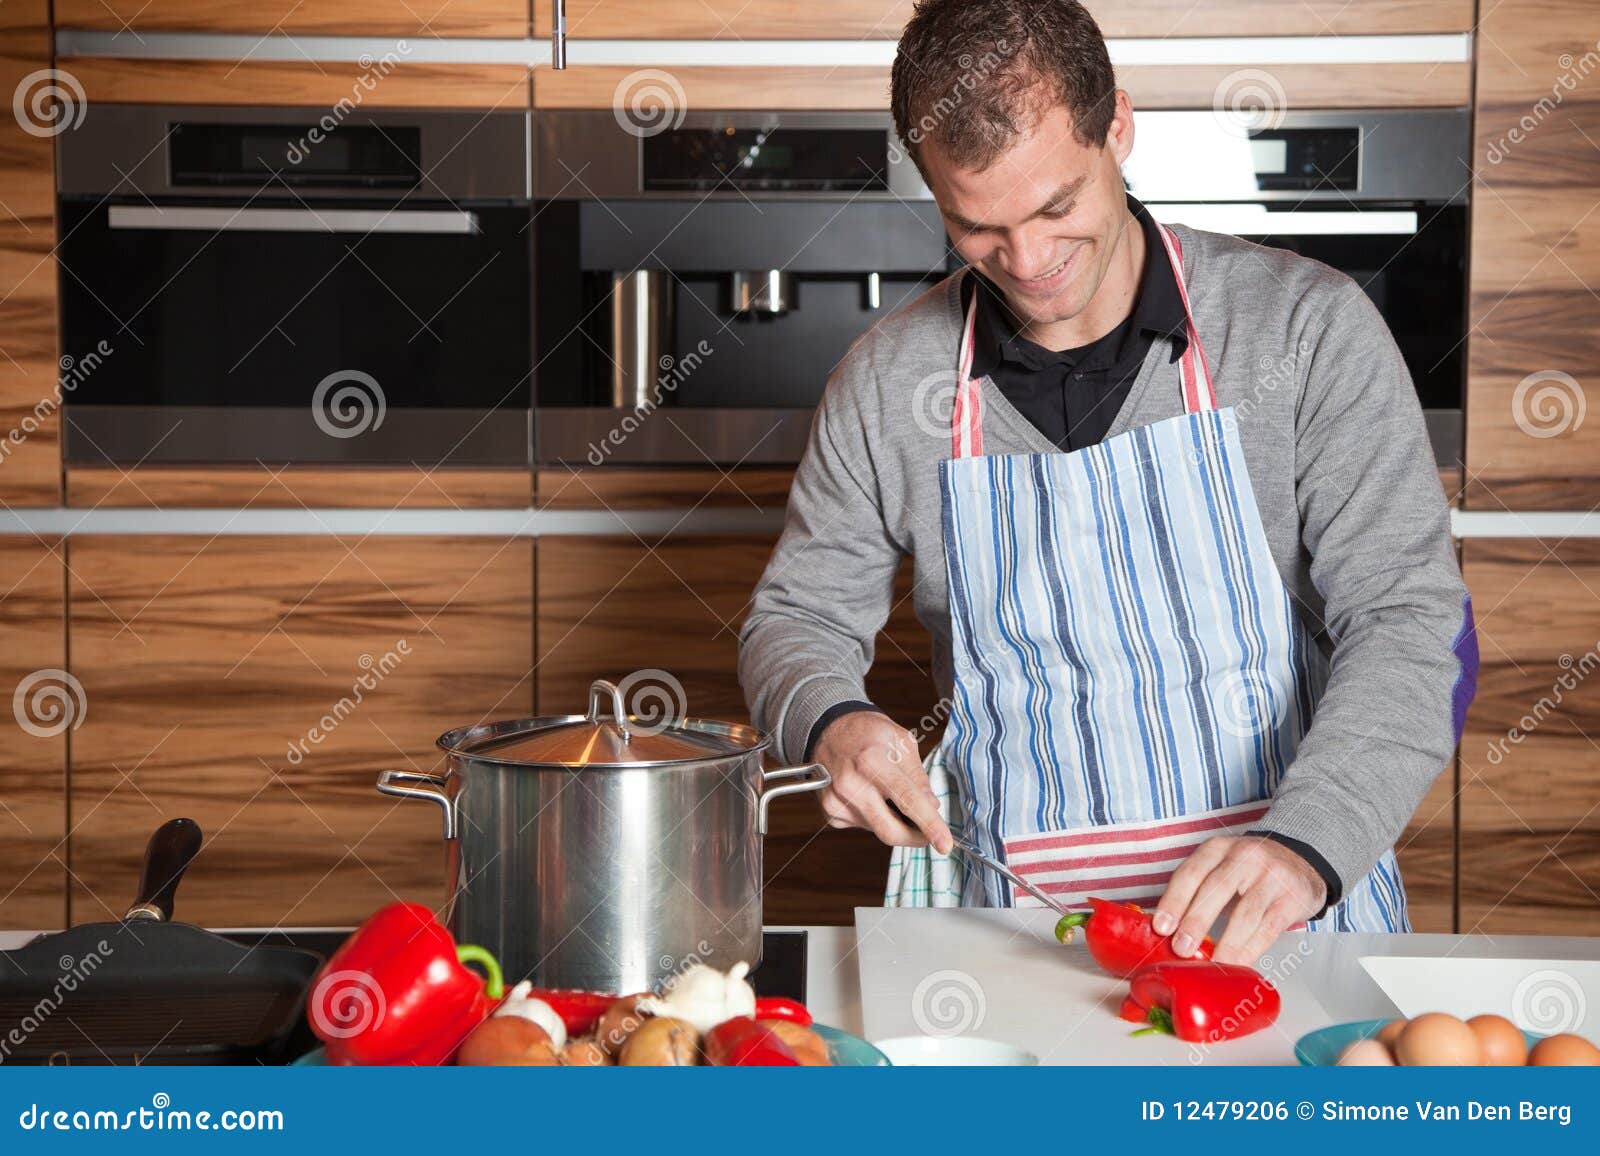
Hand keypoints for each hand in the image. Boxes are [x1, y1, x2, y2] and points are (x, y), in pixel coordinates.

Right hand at [812, 711, 952, 852]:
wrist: (829, 730)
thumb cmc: (868, 732)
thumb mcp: (902, 742)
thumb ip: (918, 777)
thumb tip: (931, 808)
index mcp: (871, 761)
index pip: (907, 800)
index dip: (929, 824)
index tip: (945, 844)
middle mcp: (850, 785)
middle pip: (890, 831)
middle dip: (916, 837)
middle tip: (930, 832)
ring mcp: (837, 802)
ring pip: (879, 830)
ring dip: (895, 821)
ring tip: (889, 794)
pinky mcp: (831, 813)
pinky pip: (865, 825)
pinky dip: (877, 816)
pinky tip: (870, 795)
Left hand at [1151, 836, 1325, 965]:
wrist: (1300, 860)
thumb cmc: (1249, 870)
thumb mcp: (1220, 867)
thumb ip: (1196, 891)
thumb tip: (1165, 928)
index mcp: (1218, 848)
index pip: (1191, 873)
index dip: (1174, 901)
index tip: (1162, 927)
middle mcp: (1244, 857)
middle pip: (1216, 889)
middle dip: (1196, 922)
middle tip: (1182, 948)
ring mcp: (1271, 876)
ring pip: (1245, 913)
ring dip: (1226, 942)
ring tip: (1212, 963)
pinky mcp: (1292, 898)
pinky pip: (1268, 928)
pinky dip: (1250, 949)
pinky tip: (1238, 962)